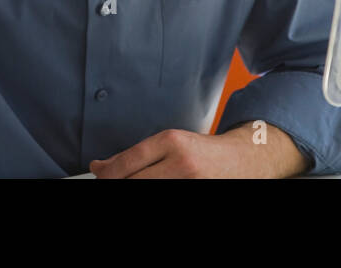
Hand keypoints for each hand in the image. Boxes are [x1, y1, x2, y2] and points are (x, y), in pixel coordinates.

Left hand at [89, 124, 308, 177]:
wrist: (242, 160)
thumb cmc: (202, 151)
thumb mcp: (171, 142)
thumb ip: (138, 154)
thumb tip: (101, 167)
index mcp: (172, 141)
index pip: (128, 162)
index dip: (107, 173)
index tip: (98, 172)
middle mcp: (182, 164)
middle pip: (133, 182)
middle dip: (118, 183)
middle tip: (113, 181)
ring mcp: (190, 183)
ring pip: (146, 191)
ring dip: (134, 188)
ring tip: (137, 182)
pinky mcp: (196, 195)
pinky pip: (164, 199)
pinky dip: (153, 194)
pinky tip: (153, 187)